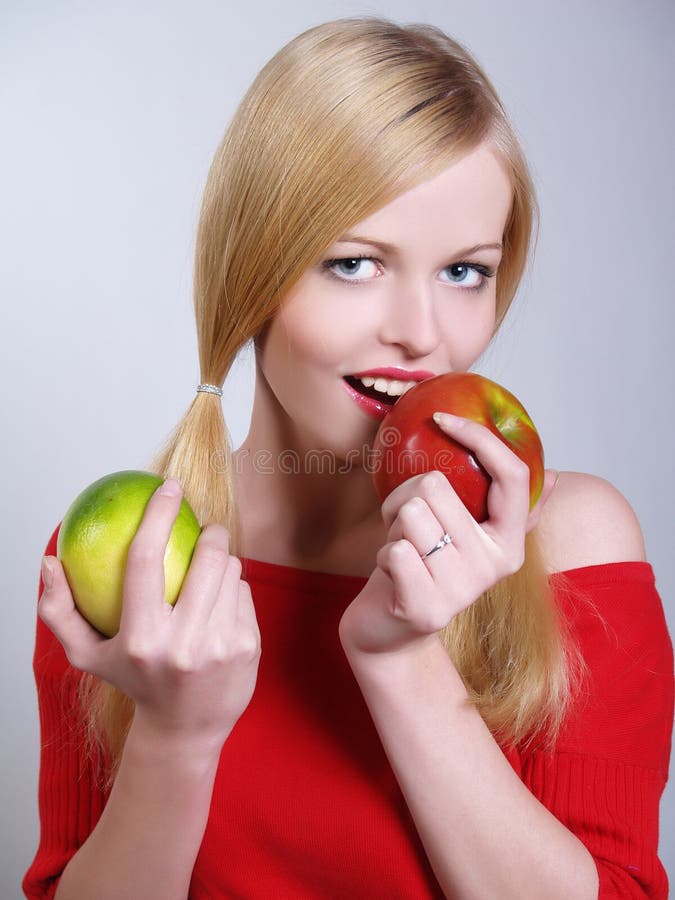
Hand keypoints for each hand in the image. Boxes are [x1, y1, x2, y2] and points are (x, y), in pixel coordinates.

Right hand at [39, 480, 260, 748]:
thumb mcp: (89, 654)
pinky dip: (233, 591)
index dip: (158, 515)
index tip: (168, 488)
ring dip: (221, 562)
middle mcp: (183, 643)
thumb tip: (50, 561)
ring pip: (231, 571)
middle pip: (206, 558)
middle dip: (209, 533)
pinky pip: (245, 593)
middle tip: (204, 531)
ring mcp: (220, 646)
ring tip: (207, 576)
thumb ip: (60, 610)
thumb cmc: (133, 681)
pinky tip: (220, 607)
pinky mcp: (248, 647)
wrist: (185, 730)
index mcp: (141, 639)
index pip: (146, 560)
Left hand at [339, 413, 557, 656]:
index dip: (480, 438)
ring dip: (391, 528)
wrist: (392, 631)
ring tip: (402, 550)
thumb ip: (506, 508)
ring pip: (410, 513)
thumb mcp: (465, 534)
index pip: (512, 476)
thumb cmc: (424, 568)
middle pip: (435, 486)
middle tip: (406, 528)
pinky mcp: (427, 608)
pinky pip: (394, 549)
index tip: (442, 418)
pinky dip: (383, 555)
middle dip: (404, 498)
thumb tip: (556, 476)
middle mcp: (495, 565)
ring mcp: (464, 589)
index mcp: (510, 542)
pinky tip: (393, 577)